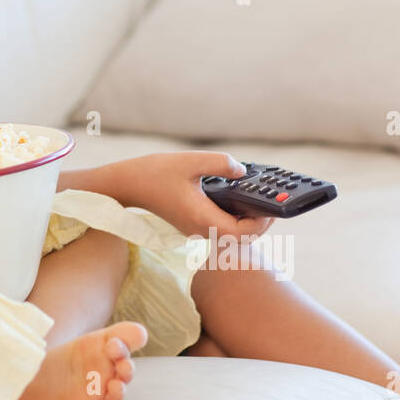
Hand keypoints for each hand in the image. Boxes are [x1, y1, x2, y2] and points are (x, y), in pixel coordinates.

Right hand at [91, 151, 272, 241]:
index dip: (262, 224)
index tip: (271, 208)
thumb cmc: (153, 173)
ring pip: (230, 234)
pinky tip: (233, 197)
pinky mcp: (191, 224)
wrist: (127, 184)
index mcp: (202, 218)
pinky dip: (232, 217)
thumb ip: (220, 163)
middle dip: (258, 224)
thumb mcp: (190, 162)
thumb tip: (242, 170)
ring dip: (246, 221)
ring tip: (254, 199)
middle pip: (240, 238)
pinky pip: (219, 226)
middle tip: (268, 204)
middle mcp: (200, 229)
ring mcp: (195, 229)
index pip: (242, 234)